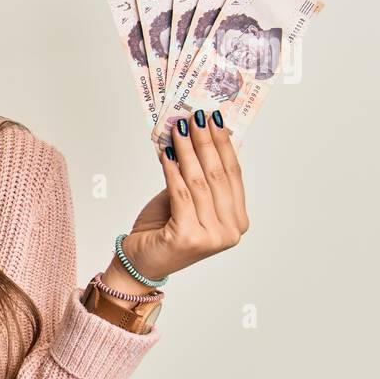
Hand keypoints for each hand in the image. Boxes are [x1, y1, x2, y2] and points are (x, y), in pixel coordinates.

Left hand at [117, 108, 249, 282]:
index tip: (214, 118)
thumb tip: (197, 135)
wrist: (141, 262)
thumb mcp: (187, 200)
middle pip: (217, 175)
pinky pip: (181, 195)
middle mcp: (230, 232)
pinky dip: (173, 171)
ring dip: (187, 151)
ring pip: (199, 182)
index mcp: (238, 221)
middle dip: (206, 141)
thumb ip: (198, 177)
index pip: (233, 174)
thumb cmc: (164, 230)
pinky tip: (167, 154)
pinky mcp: (188, 238)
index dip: (223, 144)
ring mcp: (212, 237)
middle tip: (196, 116)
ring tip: (179, 129)